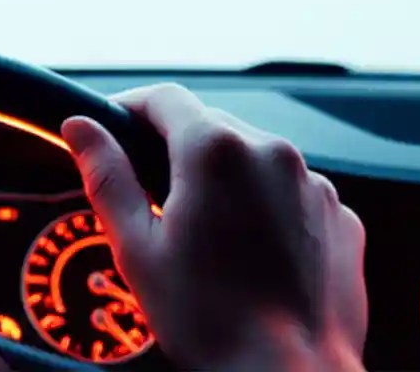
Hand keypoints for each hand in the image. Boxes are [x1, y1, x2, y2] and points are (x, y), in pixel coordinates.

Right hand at [61, 84, 366, 371]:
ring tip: (205, 239)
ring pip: (252, 159)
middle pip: (209, 126)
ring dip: (223, 180)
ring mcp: (314, 185)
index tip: (113, 128)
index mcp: (216, 152)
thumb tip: (80, 129)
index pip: (164, 98)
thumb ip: (106, 176)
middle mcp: (272, 154)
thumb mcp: (135, 247)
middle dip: (176, 152)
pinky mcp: (339, 217)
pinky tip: (248, 254)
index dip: (130, 108)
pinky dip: (264, 208)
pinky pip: (290, 192)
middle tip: (152, 201)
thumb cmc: (210, 320)